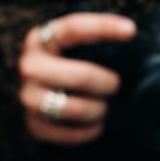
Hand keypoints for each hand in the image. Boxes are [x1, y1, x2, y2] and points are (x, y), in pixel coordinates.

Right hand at [19, 12, 136, 144]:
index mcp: (40, 39)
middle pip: (81, 76)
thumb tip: (130, 35)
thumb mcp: (74, 47)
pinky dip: (90, 131)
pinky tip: (93, 123)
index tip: (130, 30)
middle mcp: (30, 66)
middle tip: (114, 85)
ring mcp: (29, 97)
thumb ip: (94, 41)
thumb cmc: (67, 67)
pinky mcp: (34, 125)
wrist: (43, 97)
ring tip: (102, 106)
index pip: (73, 29)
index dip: (103, 27)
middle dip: (107, 83)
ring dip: (99, 110)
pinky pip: (72, 133)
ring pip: (77, 108)